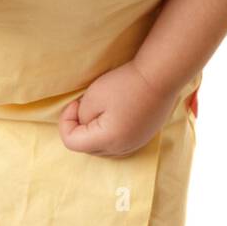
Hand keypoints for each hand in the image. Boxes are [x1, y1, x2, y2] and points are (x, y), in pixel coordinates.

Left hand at [58, 60, 179, 156]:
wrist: (160, 77)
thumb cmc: (125, 84)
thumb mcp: (92, 97)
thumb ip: (81, 117)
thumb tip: (83, 123)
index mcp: (107, 140)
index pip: (71, 142)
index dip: (66, 122)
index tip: (75, 103)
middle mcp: (121, 149)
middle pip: (87, 148)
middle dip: (80, 128)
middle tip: (84, 105)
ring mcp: (135, 145)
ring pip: (103, 148)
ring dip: (94, 133)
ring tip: (100, 109)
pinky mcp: (143, 138)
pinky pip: (118, 143)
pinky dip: (109, 133)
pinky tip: (114, 115)